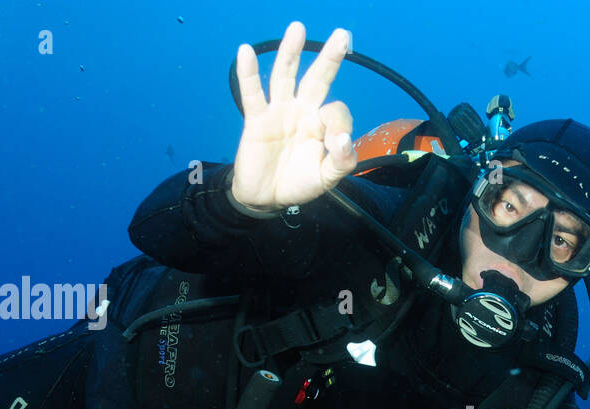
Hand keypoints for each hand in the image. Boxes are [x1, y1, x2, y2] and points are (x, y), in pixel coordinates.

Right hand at [230, 22, 357, 213]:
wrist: (267, 199)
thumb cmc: (298, 184)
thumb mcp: (327, 178)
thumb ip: (342, 161)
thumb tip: (343, 138)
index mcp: (322, 124)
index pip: (336, 110)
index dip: (339, 123)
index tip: (335, 143)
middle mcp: (302, 111)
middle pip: (317, 79)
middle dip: (329, 58)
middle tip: (341, 36)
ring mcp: (279, 112)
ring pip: (285, 76)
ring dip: (291, 52)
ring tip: (298, 28)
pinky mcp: (257, 119)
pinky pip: (252, 93)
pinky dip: (248, 73)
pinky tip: (246, 51)